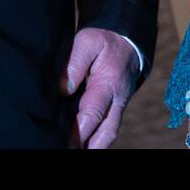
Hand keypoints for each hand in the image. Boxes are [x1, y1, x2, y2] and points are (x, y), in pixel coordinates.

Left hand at [59, 27, 139, 148]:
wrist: (126, 39)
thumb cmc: (103, 40)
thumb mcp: (88, 41)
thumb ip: (74, 63)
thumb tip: (64, 89)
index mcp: (108, 83)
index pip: (94, 112)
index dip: (80, 131)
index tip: (68, 143)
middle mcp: (117, 99)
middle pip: (106, 131)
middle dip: (90, 146)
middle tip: (70, 151)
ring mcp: (118, 104)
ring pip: (109, 132)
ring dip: (94, 144)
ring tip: (74, 150)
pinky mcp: (115, 105)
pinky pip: (108, 125)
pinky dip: (96, 136)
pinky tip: (82, 141)